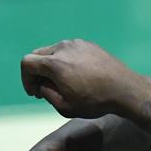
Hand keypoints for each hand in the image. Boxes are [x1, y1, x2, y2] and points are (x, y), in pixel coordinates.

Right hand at [21, 38, 146, 118]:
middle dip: (37, 72)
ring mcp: (77, 43)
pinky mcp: (88, 44)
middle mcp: (64, 47)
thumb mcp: (64, 106)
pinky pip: (69, 50)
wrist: (124, 89)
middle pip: (38, 55)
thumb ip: (46, 93)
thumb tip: (41, 84)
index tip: (35, 93)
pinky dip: (65, 61)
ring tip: (61, 84)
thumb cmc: (94, 101)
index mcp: (55, 63)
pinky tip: (75, 76)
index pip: (26, 63)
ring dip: (51, 66)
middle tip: (44, 89)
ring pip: (53, 51)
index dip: (26, 80)